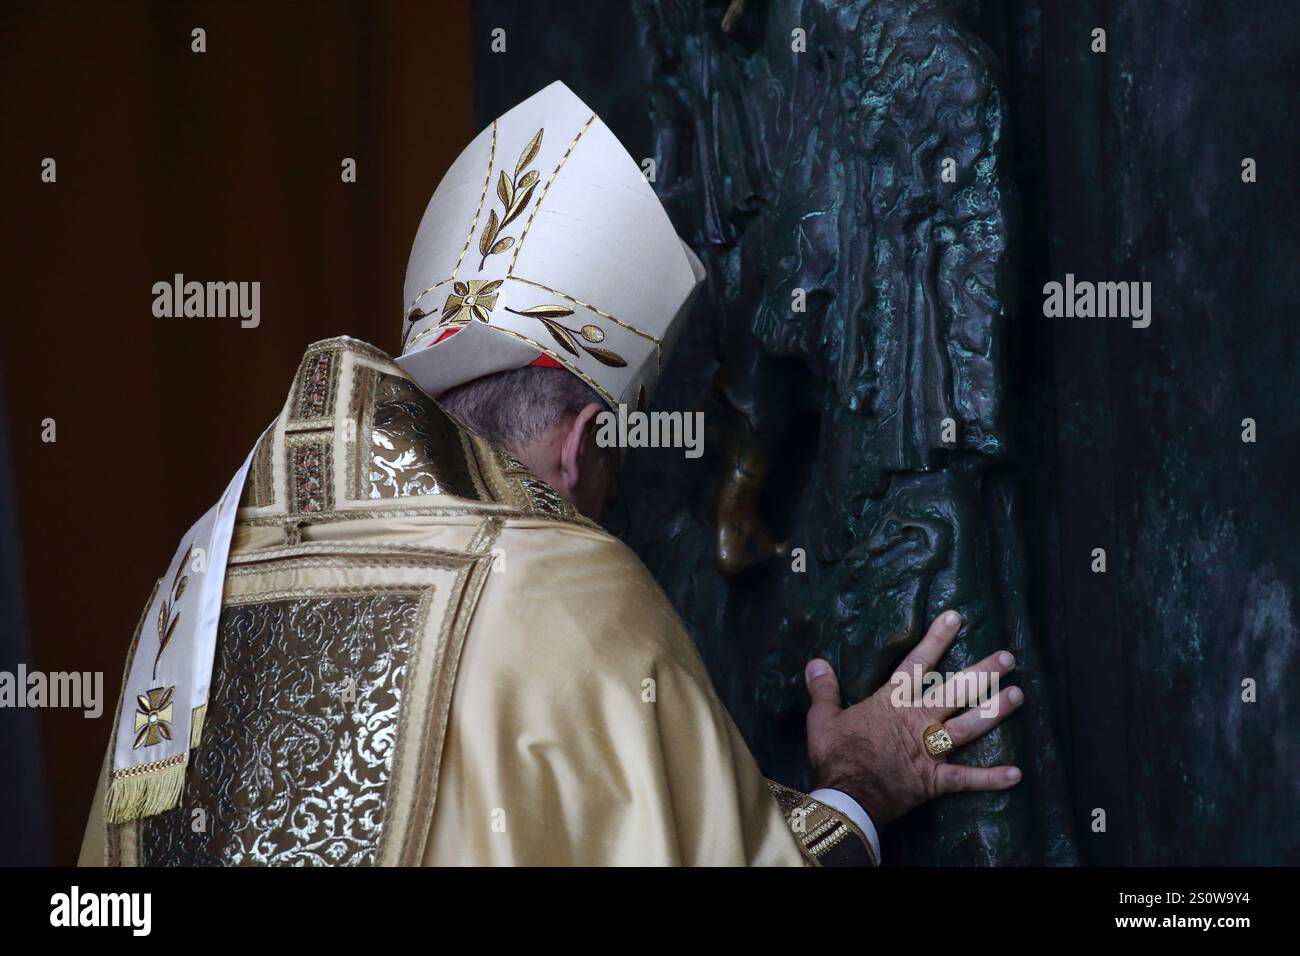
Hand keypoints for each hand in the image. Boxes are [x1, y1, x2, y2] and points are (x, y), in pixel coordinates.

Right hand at [804, 610, 1022, 826]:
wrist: (848, 796)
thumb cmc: (836, 755)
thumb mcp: (822, 718)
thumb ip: (824, 689)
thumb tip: (815, 662)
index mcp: (892, 702)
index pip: (918, 663)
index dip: (936, 639)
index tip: (955, 618)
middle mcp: (918, 721)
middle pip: (956, 692)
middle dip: (983, 673)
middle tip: (1008, 658)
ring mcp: (930, 750)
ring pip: (969, 727)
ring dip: (994, 712)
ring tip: (1018, 695)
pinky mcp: (935, 780)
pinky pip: (967, 779)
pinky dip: (991, 779)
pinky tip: (1016, 774)